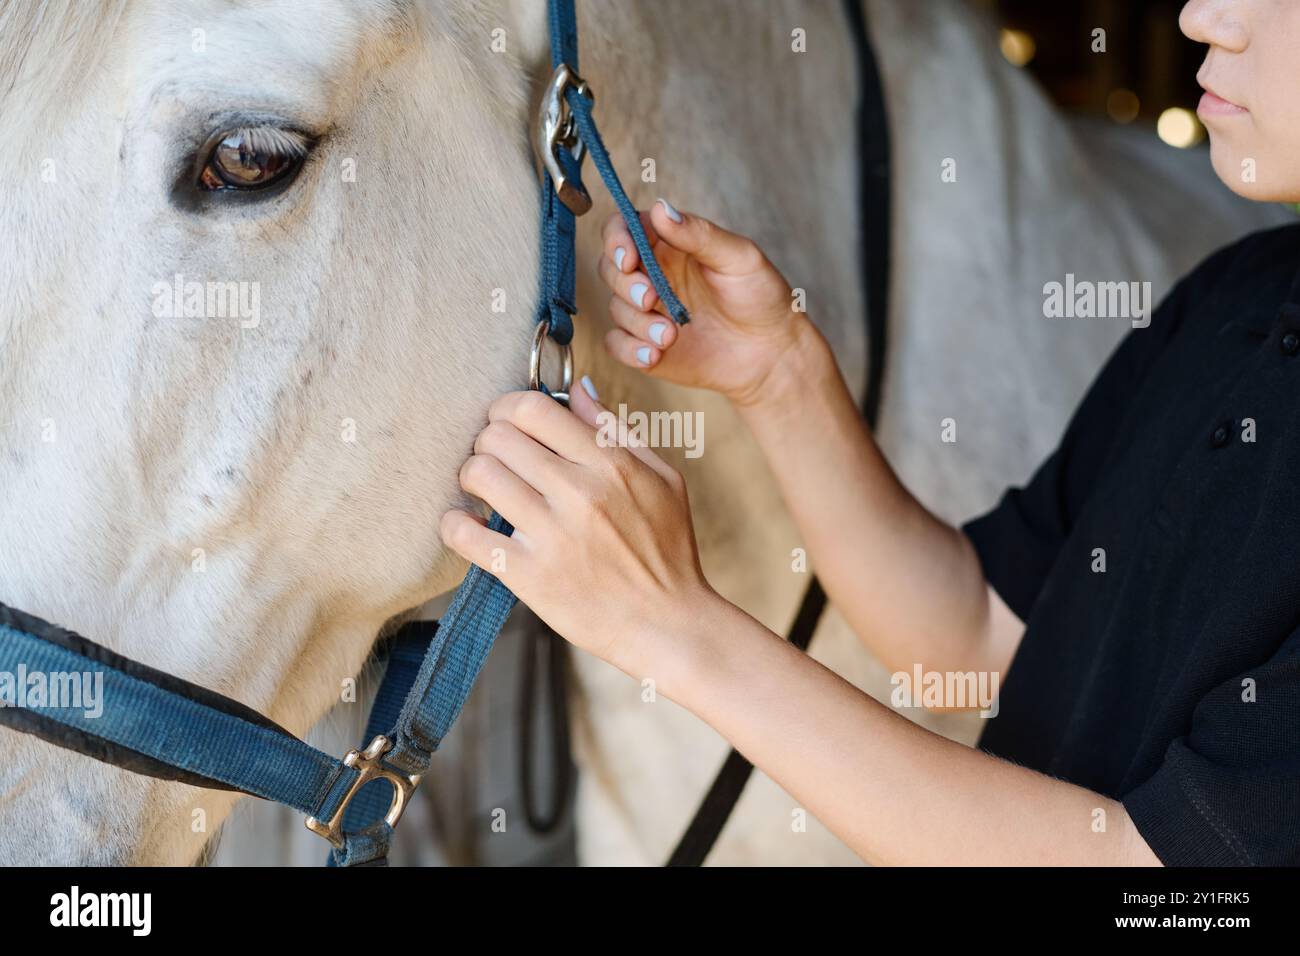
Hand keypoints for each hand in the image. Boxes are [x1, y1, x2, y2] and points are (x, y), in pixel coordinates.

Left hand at [439, 381, 719, 676]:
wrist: (668, 625)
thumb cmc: (667, 550)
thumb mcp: (662, 479)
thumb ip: (616, 431)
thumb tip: (578, 389)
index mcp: (610, 464)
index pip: (534, 409)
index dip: (509, 408)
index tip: (508, 422)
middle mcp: (579, 494)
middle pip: (499, 436)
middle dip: (489, 442)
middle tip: (497, 459)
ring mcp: (551, 535)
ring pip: (479, 475)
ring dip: (472, 478)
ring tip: (485, 491)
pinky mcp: (529, 576)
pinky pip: (466, 535)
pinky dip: (454, 524)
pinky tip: (467, 525)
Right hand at [597, 199, 815, 408]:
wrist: (771, 352)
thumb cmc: (761, 296)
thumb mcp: (738, 258)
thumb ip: (699, 234)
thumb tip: (660, 207)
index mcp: (669, 243)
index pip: (624, 228)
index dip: (616, 240)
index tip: (629, 259)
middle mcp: (652, 273)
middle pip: (609, 268)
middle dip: (625, 284)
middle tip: (651, 298)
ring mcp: (646, 310)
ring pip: (615, 308)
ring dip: (638, 323)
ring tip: (671, 336)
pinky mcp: (644, 344)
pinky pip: (617, 344)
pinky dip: (630, 350)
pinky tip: (654, 355)